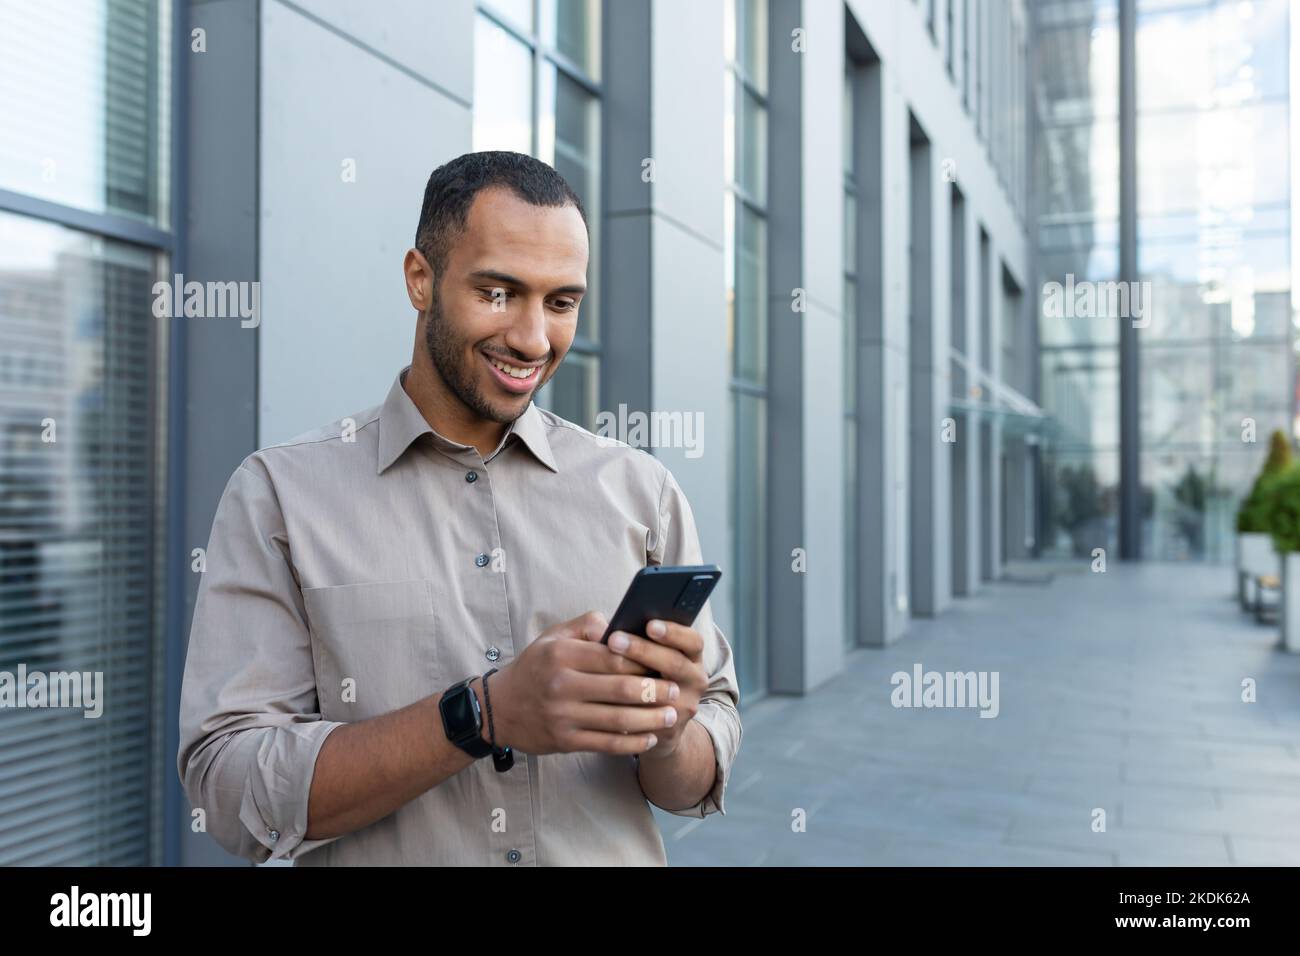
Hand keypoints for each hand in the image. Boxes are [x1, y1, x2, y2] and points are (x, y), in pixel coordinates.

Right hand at [487, 612, 681, 756]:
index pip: (614, 657)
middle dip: (655, 691)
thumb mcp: (553, 637)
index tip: (665, 662)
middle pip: (621, 689)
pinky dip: (632, 742)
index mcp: (562, 655)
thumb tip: (623, 625)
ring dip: (650, 719)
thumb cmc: (535, 667)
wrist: (499, 708)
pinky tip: (650, 738)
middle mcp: (562, 685)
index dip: (644, 661)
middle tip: (675, 690)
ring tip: (671, 715)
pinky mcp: (564, 741)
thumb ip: (588, 625)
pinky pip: (606, 743)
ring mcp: (563, 716)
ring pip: (618, 720)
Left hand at [602, 620, 706, 758]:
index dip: (673, 632)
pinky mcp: (670, 729)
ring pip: (663, 692)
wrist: (660, 723)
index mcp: (692, 656)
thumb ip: (639, 637)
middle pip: (675, 663)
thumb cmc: (647, 675)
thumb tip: (607, 629)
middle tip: (615, 639)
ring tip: (606, 669)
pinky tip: (605, 699)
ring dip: (634, 680)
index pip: (692, 641)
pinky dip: (628, 707)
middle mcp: (695, 679)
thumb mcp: (652, 654)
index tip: (649, 624)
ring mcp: (685, 706)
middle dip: (643, 650)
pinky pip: (650, 717)